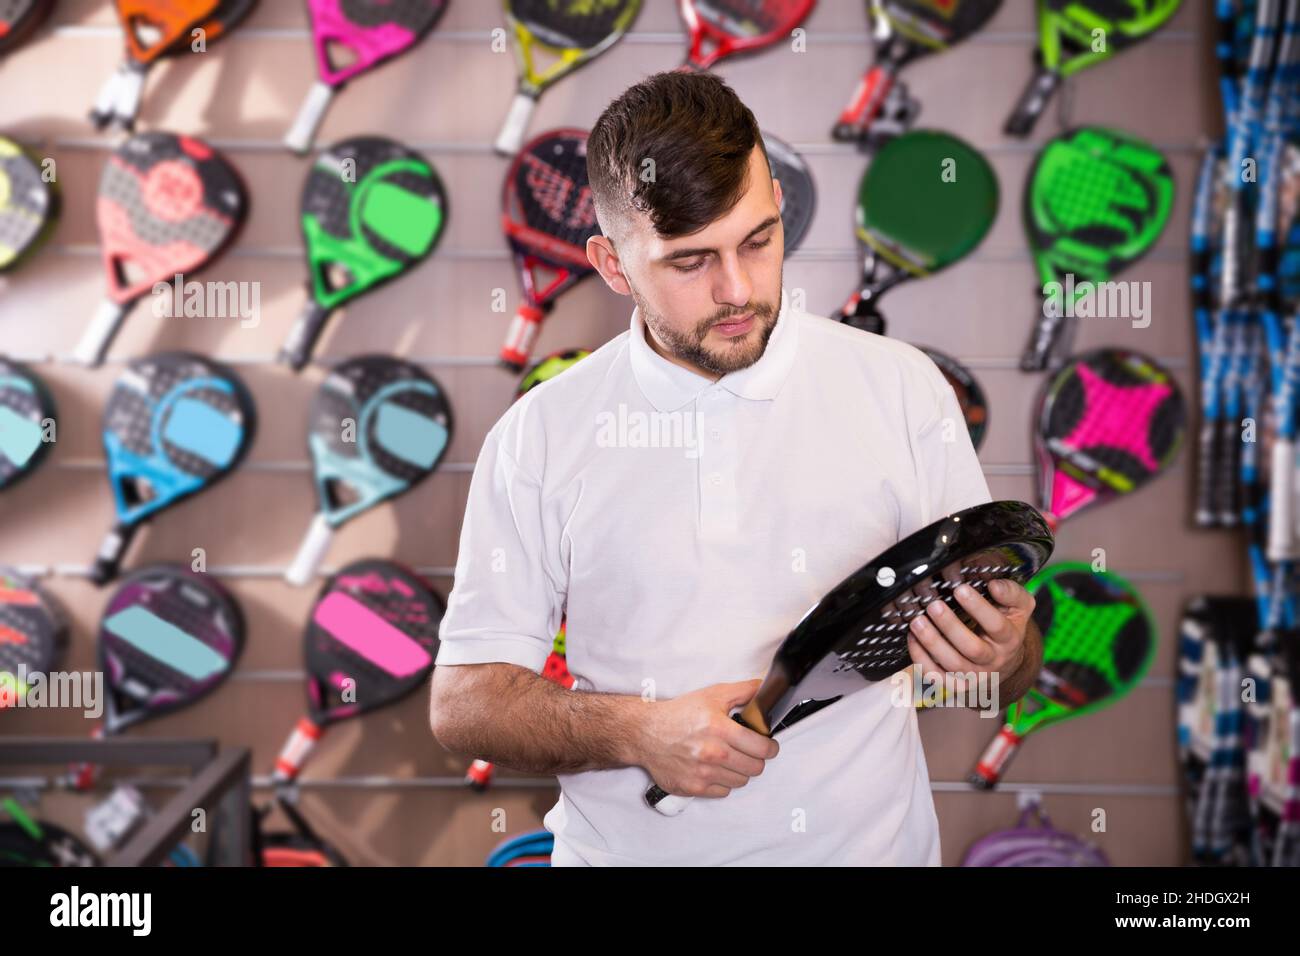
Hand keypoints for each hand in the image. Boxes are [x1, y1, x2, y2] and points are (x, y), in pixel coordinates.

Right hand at [639, 679, 778, 799]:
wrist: (645, 733)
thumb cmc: (678, 714)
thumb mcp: (712, 695)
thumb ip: (743, 691)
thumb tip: (764, 688)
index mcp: (720, 729)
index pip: (762, 748)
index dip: (770, 747)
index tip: (769, 746)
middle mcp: (713, 753)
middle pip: (755, 768)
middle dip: (756, 759)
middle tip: (749, 751)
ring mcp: (703, 773)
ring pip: (741, 781)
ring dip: (739, 771)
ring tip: (728, 758)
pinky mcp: (694, 788)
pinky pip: (723, 792)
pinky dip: (722, 782)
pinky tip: (714, 768)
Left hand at [905, 578, 1035, 693]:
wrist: (1005, 664)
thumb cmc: (1007, 628)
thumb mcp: (1019, 608)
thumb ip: (1012, 593)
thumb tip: (995, 585)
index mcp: (1009, 639)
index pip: (996, 625)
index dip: (978, 608)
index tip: (960, 589)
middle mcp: (994, 660)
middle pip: (972, 648)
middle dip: (950, 626)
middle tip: (934, 606)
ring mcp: (975, 675)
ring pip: (952, 664)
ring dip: (932, 643)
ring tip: (918, 621)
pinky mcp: (957, 685)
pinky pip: (937, 676)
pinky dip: (921, 659)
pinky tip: (913, 638)